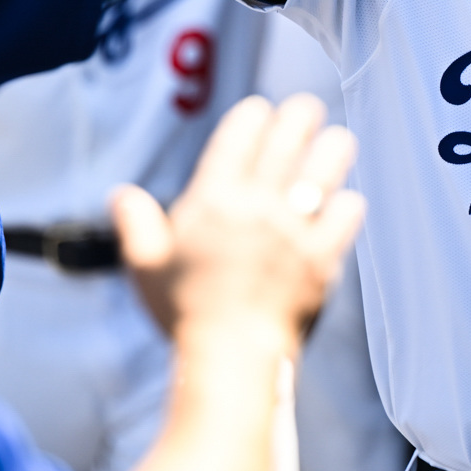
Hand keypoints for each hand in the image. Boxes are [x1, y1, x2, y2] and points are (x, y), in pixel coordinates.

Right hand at [112, 95, 362, 350]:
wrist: (230, 358)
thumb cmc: (184, 312)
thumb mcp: (145, 266)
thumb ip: (135, 223)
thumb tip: (122, 195)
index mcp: (215, 198)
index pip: (243, 129)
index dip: (256, 113)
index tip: (261, 111)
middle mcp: (259, 203)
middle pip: (292, 131)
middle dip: (301, 113)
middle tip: (305, 112)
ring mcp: (296, 227)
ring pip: (329, 160)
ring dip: (333, 146)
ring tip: (334, 143)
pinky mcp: (325, 255)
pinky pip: (349, 209)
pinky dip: (347, 203)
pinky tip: (342, 204)